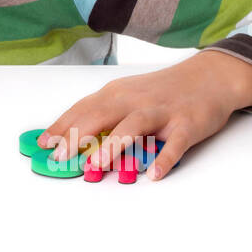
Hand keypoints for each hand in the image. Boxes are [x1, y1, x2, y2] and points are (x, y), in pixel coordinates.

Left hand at [38, 50, 251, 179]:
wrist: (209, 77)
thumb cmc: (161, 91)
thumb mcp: (128, 95)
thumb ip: (102, 113)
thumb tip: (69, 136)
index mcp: (117, 94)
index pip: (83, 109)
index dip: (61, 126)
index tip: (42, 144)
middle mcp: (136, 100)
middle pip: (102, 114)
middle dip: (77, 135)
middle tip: (59, 156)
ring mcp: (162, 112)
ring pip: (134, 126)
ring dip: (114, 145)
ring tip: (97, 166)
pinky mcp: (187, 125)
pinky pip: (175, 143)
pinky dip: (165, 159)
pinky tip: (154, 174)